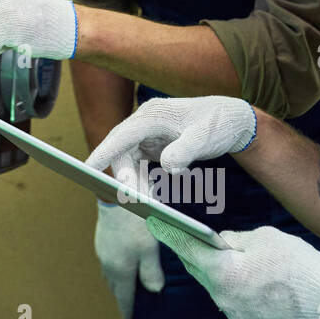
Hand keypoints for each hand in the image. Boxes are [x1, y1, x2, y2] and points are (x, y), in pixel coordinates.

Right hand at [87, 96, 256, 190]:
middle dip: (125, 176)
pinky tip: (152, 196)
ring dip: (133, 181)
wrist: (232, 120)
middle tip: (136, 201)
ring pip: (129, 161)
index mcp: (152, 115)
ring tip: (146, 203)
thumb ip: (186, 150)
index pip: (121, 135)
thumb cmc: (219, 123)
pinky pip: (140, 165)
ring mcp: (148, 134)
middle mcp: (145, 123)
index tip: (87, 169)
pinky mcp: (154, 145)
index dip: (103, 152)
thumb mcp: (205, 137)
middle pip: (122, 152)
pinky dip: (143, 180)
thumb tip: (167, 168)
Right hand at [95, 200, 164, 318]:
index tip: (127, 317)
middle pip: (114, 287)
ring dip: (116, 283)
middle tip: (128, 303)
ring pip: (109, 275)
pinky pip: (106, 262)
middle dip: (121, 296)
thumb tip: (154, 290)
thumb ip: (151, 272)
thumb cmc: (136, 224)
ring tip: (124, 286)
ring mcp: (102, 252)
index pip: (123, 296)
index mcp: (121, 271)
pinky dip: (113, 269)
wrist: (115, 198)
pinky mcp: (101, 240)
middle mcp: (108, 264)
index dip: (126, 308)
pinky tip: (119, 263)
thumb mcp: (150, 250)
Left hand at [146, 219, 319, 318]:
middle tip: (172, 232)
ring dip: (207, 269)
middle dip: (186, 250)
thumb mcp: (261, 237)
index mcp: (224, 272)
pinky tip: (230, 274)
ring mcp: (234, 312)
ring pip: (212, 286)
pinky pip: (228, 299)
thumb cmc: (297, 262)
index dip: (168, 232)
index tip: (152, 221)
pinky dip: (227, 285)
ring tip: (202, 252)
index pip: (187, 248)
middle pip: (196, 269)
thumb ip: (232, 239)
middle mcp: (223, 296)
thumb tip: (218, 242)